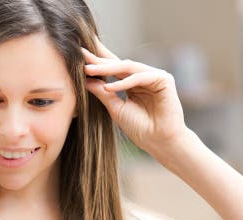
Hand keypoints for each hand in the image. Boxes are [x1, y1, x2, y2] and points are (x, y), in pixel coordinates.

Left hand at [82, 38, 187, 155]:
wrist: (158, 142)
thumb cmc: (139, 128)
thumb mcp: (114, 108)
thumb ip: (102, 92)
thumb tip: (85, 79)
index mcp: (132, 83)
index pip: (113, 68)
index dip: (97, 61)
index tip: (78, 55)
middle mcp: (143, 76)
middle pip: (119, 63)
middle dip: (100, 60)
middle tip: (81, 53)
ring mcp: (154, 76)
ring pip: (128, 67)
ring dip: (107, 68)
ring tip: (89, 70)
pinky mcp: (164, 79)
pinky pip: (139, 77)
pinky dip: (124, 82)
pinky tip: (109, 87)